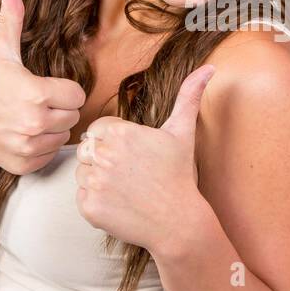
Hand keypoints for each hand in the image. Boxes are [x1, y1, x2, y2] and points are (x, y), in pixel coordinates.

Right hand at [0, 0, 85, 173]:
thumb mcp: (0, 52)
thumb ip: (11, 19)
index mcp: (37, 93)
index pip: (77, 94)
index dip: (63, 90)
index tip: (45, 88)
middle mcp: (35, 121)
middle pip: (73, 116)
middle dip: (59, 109)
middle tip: (37, 103)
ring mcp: (29, 145)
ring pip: (63, 136)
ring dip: (52, 129)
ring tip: (29, 118)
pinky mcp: (24, 163)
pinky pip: (50, 155)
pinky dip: (42, 148)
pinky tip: (24, 135)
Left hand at [74, 64, 216, 255]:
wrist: (178, 222)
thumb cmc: (178, 175)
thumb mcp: (183, 132)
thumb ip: (189, 95)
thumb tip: (208, 68)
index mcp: (120, 133)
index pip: (98, 130)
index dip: (114, 142)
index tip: (133, 156)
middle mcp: (104, 156)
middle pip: (87, 150)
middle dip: (104, 160)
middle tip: (130, 174)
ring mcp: (95, 183)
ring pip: (83, 173)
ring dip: (98, 180)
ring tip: (126, 188)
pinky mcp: (89, 207)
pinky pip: (82, 197)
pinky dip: (96, 202)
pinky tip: (120, 203)